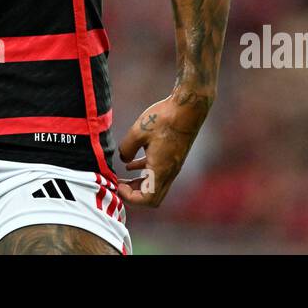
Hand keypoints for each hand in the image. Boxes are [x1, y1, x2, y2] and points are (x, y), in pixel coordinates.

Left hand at [117, 88, 211, 207]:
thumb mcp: (137, 131)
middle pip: (152, 197)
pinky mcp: (173, 156)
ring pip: (155, 185)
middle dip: (134, 195)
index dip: (130, 197)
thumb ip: (126, 148)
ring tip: (123, 178)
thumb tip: (124, 159)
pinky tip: (131, 164)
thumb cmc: (164, 118)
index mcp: (161, 170)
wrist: (188, 107)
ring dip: (139, 185)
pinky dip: (145, 173)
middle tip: (119, 185)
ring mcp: (173, 165)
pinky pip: (158, 173)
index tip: (118, 184)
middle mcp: (169, 172)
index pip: (147, 199)